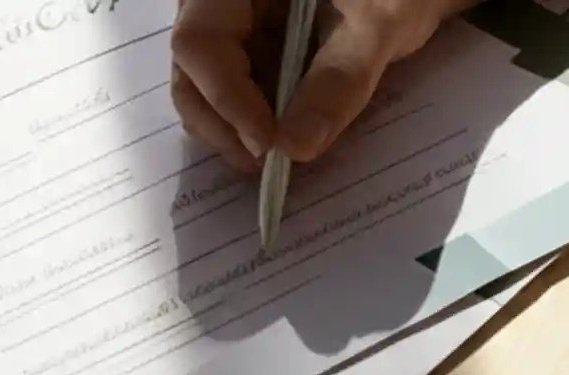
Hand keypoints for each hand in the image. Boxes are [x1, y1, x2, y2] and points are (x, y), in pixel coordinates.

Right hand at [170, 0, 474, 171]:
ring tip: (280, 155)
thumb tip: (295, 148)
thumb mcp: (377, 23)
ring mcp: (231, 28)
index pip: (200, 42)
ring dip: (236, 130)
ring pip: (204, 88)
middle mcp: (217, 4)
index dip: (226, 98)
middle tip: (266, 164)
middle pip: (191, 71)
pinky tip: (287, 138)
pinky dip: (255, 122)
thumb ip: (339, 79)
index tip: (268, 144)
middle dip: (224, 123)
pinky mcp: (248, 51)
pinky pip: (234, 93)